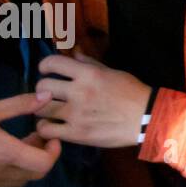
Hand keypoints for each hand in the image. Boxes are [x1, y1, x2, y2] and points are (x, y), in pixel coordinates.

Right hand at [0, 94, 61, 186]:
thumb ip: (19, 105)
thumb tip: (46, 96)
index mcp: (5, 153)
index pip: (44, 164)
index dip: (54, 151)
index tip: (51, 136)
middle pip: (35, 173)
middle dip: (43, 155)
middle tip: (38, 136)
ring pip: (20, 179)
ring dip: (27, 163)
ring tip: (22, 141)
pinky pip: (2, 182)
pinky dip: (11, 169)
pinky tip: (3, 152)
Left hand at [34, 51, 152, 148]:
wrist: (145, 118)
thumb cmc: (131, 92)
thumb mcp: (113, 72)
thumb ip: (90, 63)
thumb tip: (74, 53)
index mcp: (89, 74)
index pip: (53, 63)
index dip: (45, 66)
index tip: (46, 71)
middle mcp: (79, 92)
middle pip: (42, 86)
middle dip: (42, 89)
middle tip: (49, 93)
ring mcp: (76, 114)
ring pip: (40, 109)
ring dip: (41, 109)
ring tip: (48, 111)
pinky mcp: (76, 133)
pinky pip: (46, 130)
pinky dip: (45, 128)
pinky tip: (52, 126)